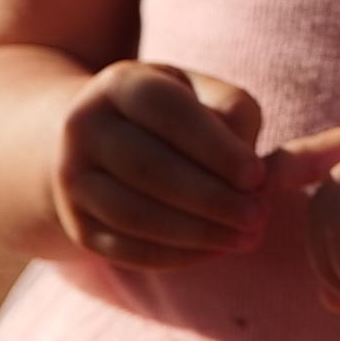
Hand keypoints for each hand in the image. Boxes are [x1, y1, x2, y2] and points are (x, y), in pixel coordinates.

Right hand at [50, 60, 266, 269]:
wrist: (99, 142)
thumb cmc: (172, 117)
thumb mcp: (202, 96)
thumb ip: (239, 119)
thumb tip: (267, 170)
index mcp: (120, 85)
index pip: (166, 112)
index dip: (214, 146)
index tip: (258, 176)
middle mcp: (83, 128)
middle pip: (147, 167)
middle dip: (210, 197)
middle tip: (259, 216)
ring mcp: (72, 179)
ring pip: (133, 214)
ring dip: (196, 232)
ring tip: (245, 237)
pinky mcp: (77, 224)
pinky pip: (125, 249)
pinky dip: (176, 255)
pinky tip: (215, 250)